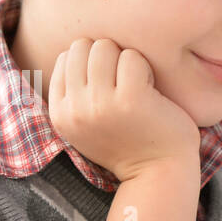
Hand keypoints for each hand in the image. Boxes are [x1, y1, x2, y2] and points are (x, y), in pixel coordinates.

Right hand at [48, 38, 199, 182]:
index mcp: (60, 114)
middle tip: (125, 81)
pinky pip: (132, 57)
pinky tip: (151, 89)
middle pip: (82, 47)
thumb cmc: (130, 143)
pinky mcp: (131, 99)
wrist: (160, 173)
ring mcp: (101, 104)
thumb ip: (73, 94)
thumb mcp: (87, 125)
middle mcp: (76, 109)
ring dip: (125, 59)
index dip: (91, 62)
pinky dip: (144, 67)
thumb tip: (71, 50)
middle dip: (107, 55)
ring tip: (137, 84)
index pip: (64, 58)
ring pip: (104, 47)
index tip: (109, 85)